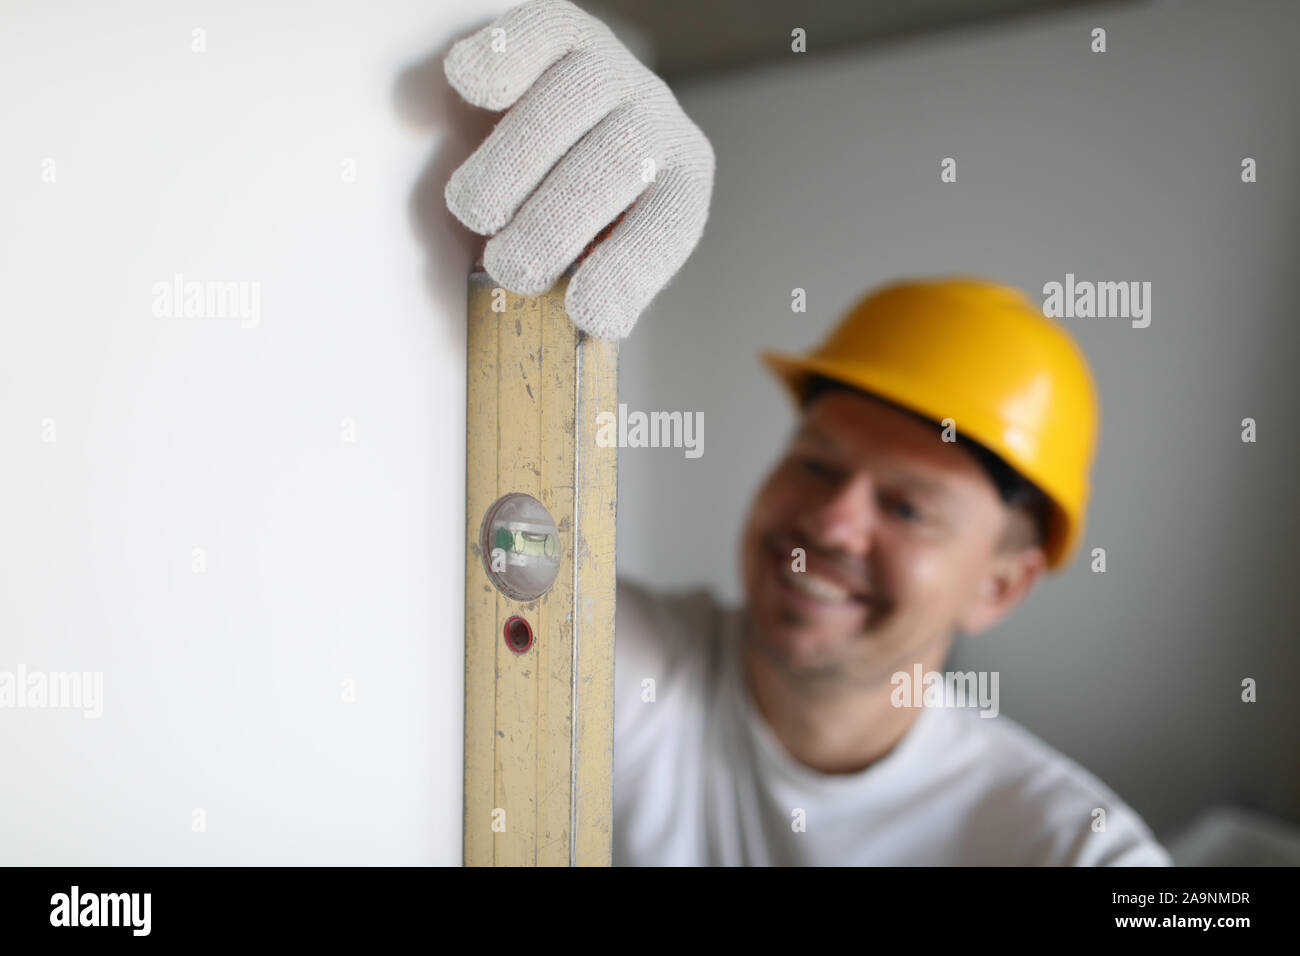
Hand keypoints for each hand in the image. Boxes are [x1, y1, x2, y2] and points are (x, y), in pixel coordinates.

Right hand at [443, 0, 714, 339]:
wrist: (545, 120)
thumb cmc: (556, 209)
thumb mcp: (581, 259)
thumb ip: (580, 287)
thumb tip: (574, 328)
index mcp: (676, 187)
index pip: (671, 226)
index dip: (629, 272)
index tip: (582, 310)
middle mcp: (656, 122)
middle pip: (616, 163)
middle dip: (552, 227)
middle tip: (508, 266)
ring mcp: (612, 69)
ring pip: (568, 103)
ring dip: (508, 168)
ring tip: (476, 209)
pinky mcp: (563, 28)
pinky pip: (536, 36)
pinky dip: (496, 64)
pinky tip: (468, 93)